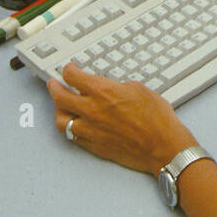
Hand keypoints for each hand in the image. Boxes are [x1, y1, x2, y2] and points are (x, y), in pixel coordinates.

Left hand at [47, 63, 197, 174]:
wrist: (162, 147)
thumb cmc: (157, 120)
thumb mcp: (140, 90)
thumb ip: (118, 87)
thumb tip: (111, 88)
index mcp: (103, 92)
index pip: (73, 77)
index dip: (69, 70)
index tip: (69, 69)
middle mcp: (92, 111)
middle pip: (60, 97)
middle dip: (54, 88)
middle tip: (53, 84)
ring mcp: (91, 131)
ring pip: (61, 120)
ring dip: (58, 111)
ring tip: (60, 107)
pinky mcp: (94, 146)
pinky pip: (73, 137)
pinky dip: (71, 129)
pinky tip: (74, 125)